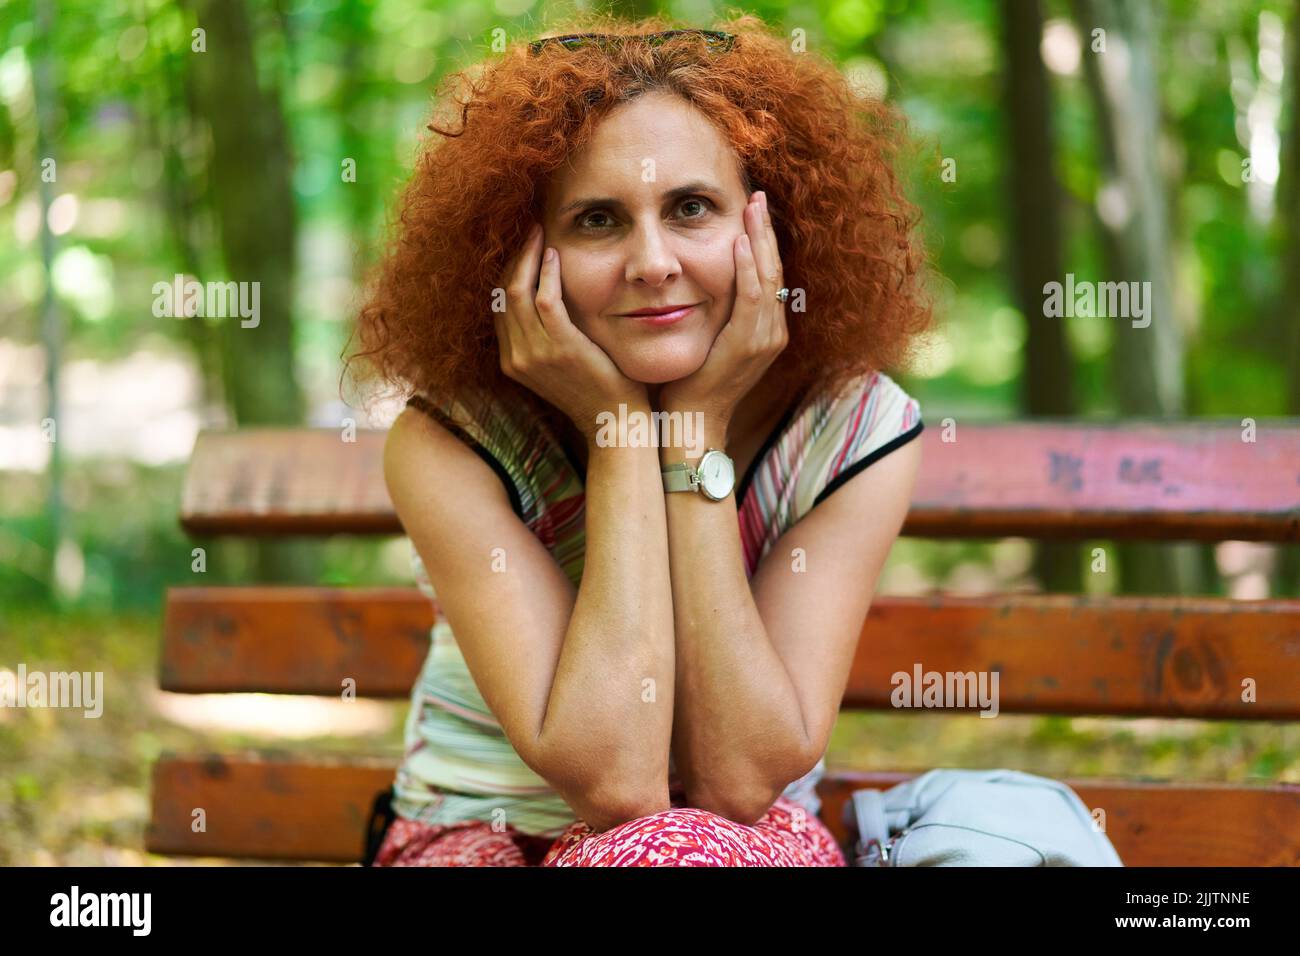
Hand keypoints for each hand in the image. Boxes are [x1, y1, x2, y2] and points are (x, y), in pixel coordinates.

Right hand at [494, 222, 648, 440]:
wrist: (613, 422)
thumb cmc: (596, 390)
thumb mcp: (560, 364)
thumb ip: (547, 336)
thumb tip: (548, 299)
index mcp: (512, 361)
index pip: (499, 305)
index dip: (508, 272)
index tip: (523, 248)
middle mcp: (515, 357)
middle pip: (502, 293)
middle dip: (515, 257)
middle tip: (530, 231)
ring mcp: (534, 354)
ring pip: (517, 291)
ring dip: (528, 257)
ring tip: (540, 233)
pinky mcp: (560, 348)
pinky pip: (544, 300)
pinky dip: (547, 273)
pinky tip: (555, 255)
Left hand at [657, 191, 788, 429]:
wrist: (694, 421)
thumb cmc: (693, 384)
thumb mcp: (711, 342)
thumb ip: (717, 314)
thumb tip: (701, 283)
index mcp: (766, 330)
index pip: (769, 276)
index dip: (764, 242)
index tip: (754, 211)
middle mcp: (772, 332)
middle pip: (774, 270)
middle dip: (766, 231)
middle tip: (758, 196)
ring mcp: (764, 339)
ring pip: (768, 277)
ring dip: (760, 239)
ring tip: (753, 207)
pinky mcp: (748, 344)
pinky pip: (751, 297)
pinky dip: (747, 268)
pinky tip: (741, 242)